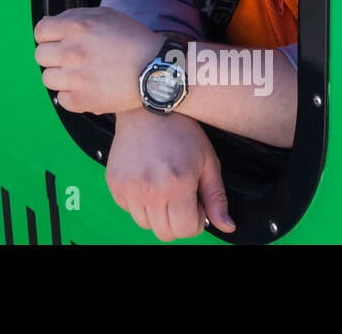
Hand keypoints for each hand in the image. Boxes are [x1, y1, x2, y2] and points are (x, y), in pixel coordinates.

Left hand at [34, 7, 158, 114]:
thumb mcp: (105, 15)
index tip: (55, 41)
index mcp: (75, 27)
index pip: (40, 32)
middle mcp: (71, 51)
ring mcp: (75, 77)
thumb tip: (51, 26)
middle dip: (53, 55)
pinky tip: (86, 88)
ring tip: (78, 74)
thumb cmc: (134, 41)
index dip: (47, 36)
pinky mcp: (82, 100)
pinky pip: (62, 99)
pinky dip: (71, 96)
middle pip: (40, 55)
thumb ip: (75, 17)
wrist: (156, 70)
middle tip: (69, 58)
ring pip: (48, 78)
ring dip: (60, 76)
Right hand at [107, 108, 235, 240]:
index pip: (186, 230)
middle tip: (180, 196)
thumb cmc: (180, 131)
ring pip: (145, 224)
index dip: (196, 221)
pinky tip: (147, 181)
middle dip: (177, 220)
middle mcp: (149, 189)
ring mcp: (128, 187)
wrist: (146, 108)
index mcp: (177, 185)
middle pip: (164, 233)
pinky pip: (128, 209)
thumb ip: (217, 198)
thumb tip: (227, 226)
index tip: (196, 203)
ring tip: (163, 188)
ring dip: (157, 213)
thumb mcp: (208, 162)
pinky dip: (139, 202)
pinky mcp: (114, 183)